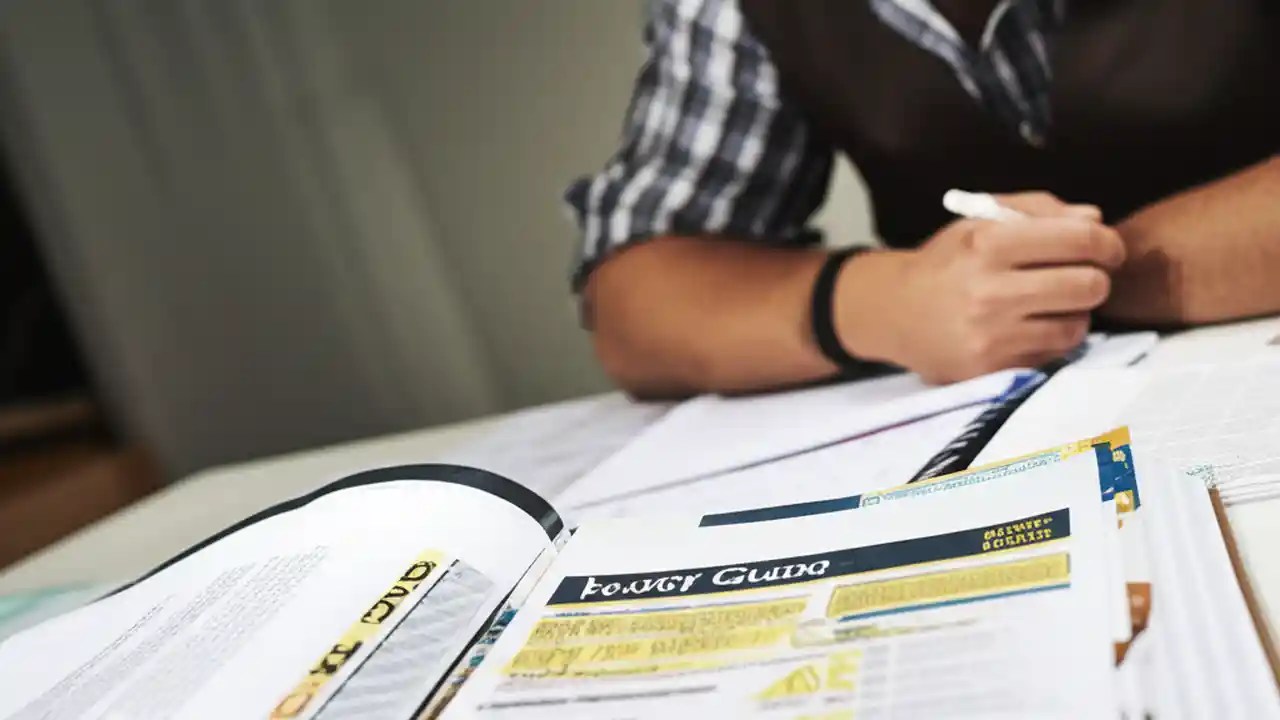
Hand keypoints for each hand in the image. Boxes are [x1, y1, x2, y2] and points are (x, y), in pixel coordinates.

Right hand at [835, 193, 1125, 383]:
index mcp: (988, 244)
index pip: (1080, 241)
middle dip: (1096, 279)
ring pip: (1076, 325)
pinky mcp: (992, 368)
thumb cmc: (946, 262)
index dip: (1108, 244)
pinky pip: (1052, 354)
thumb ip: (1037, 211)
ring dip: (1074, 314)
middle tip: (1084, 277)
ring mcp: (991, 335)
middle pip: (1089, 286)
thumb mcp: (980, 222)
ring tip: (1053, 305)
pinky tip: (1032, 327)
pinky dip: (1052, 339)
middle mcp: (989, 291)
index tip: (1108, 249)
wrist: (894, 313)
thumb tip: (1095, 221)